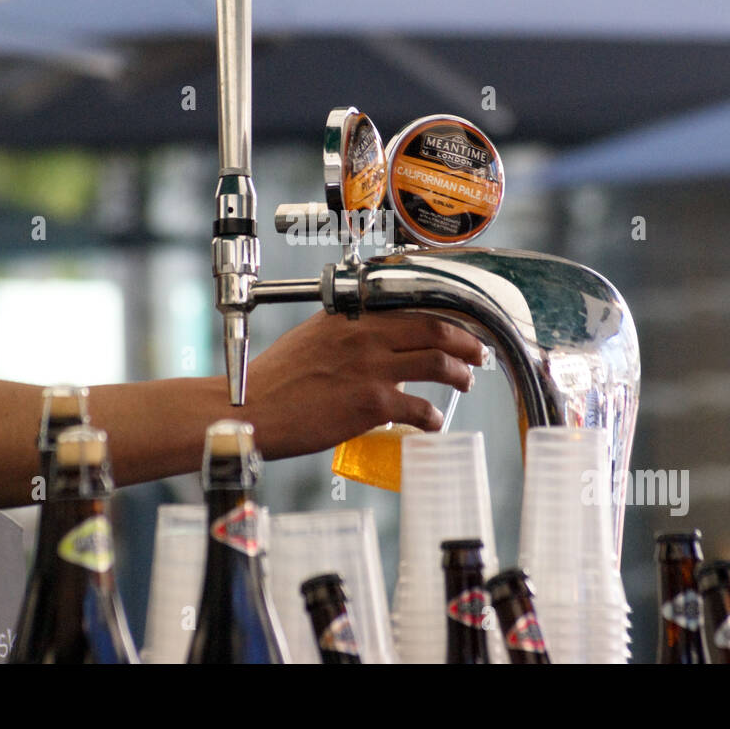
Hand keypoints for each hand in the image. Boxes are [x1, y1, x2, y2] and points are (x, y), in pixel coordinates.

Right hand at [243, 311, 485, 459]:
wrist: (253, 409)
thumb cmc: (274, 379)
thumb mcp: (311, 338)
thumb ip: (347, 335)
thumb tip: (375, 344)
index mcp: (351, 316)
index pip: (412, 306)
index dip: (445, 315)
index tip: (458, 324)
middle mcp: (366, 335)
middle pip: (436, 329)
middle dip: (466, 341)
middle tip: (476, 353)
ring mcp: (372, 368)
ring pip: (437, 363)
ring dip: (460, 374)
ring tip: (465, 382)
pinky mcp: (372, 403)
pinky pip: (419, 407)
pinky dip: (432, 417)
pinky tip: (432, 422)